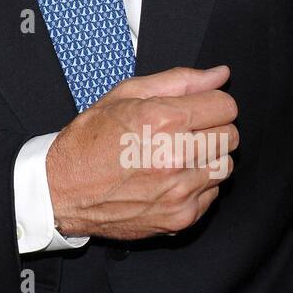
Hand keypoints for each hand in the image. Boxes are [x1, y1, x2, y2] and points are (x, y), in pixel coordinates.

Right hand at [47, 65, 237, 240]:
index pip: (226, 106)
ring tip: (176, 156)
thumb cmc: (89, 141)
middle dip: (212, 129)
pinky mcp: (180, 218)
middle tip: (183, 132)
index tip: (198, 109)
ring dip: (207, 159)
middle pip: (231, 136)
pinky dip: (197, 186)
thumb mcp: (124, 95)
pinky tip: (170, 179)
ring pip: (225, 167)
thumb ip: (178, 81)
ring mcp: (180, 191)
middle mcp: (175, 156)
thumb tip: (220, 74)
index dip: (212, 103)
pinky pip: (212, 195)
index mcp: (162, 120)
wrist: (61, 189)